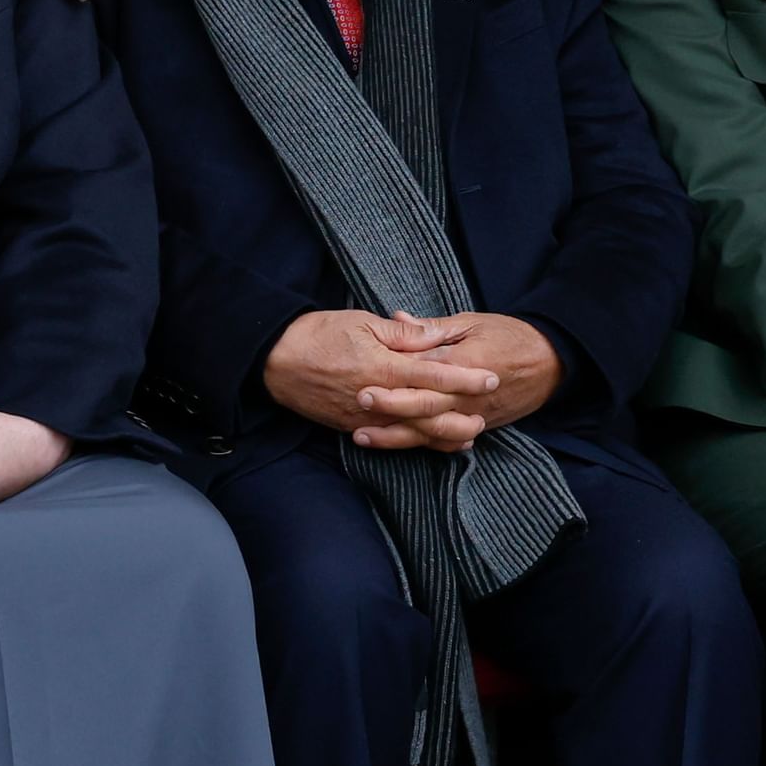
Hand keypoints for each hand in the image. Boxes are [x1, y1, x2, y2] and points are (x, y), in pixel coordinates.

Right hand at [261, 309, 511, 450]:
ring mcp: (365, 416)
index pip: (435, 374)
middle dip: (461, 415)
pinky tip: (431, 442)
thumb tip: (436, 335)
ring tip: (469, 434)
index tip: (491, 378)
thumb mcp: (362, 323)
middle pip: (429, 413)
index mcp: (383, 366)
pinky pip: (390, 438)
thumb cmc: (318, 334)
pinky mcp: (351, 426)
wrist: (274, 360)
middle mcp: (378, 397)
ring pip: (412, 432)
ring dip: (443, 435)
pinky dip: (414, 441)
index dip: (466, 378)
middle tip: (487, 413)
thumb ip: (403, 334)